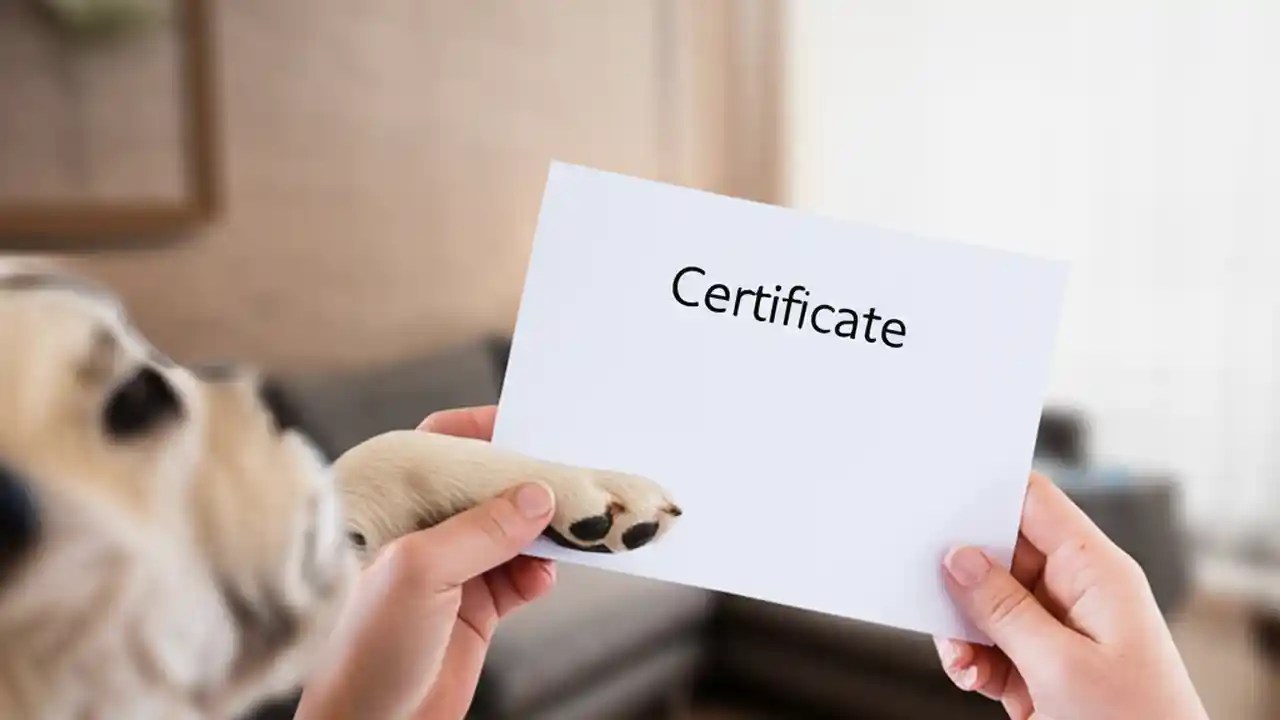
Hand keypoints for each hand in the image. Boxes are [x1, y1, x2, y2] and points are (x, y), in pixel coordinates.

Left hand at [297, 406, 556, 719]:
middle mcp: (422, 529)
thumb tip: (536, 496)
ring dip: (545, 533)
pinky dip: (540, 575)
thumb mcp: (420, 572)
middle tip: (574, 484)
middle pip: (490, 487)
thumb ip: (482, 528)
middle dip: (532, 485)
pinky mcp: (474, 609)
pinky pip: (521, 576)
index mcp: (392, 503)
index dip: (486, 431)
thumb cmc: (359, 648)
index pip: (442, 443)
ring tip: (574, 533)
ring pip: (513, 531)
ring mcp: (451, 569)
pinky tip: (543, 579)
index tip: (534, 428)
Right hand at [934, 473, 1206, 719]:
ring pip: (989, 601)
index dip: (987, 493)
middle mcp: (1080, 592)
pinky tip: (972, 677)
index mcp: (1097, 572)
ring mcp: (1061, 630)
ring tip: (961, 660)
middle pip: (1002, 553)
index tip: (938, 499)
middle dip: (963, 577)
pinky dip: (974, 658)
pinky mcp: (1045, 665)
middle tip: (935, 597)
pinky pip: (993, 641)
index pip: (1035, 503)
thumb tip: (959, 558)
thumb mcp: (1058, 665)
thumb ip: (1002, 607)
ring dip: (964, 629)